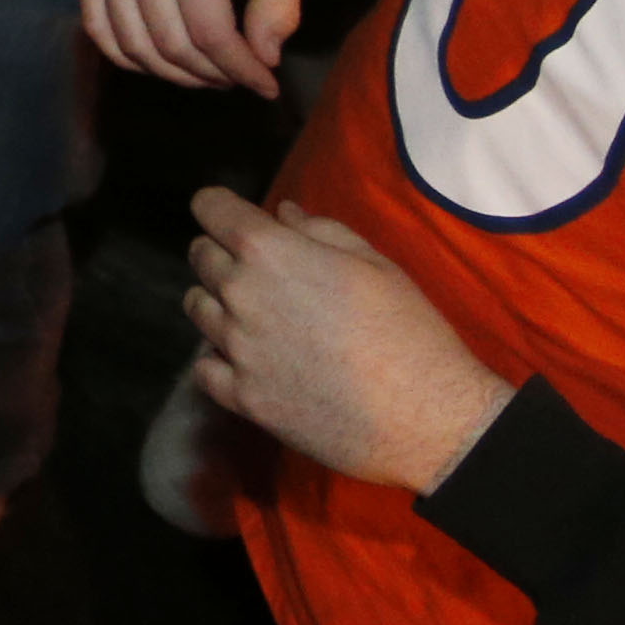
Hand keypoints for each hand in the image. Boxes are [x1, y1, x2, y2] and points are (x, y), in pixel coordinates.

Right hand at [81, 0, 306, 93]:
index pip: (210, 33)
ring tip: (205, 72)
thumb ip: (280, 9)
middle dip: (211, 75)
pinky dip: (131, 58)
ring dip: (174, 74)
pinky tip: (162, 59)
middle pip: (171, 45)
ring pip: (134, 45)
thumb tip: (261, 59)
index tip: (266, 85)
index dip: (240, 70)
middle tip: (235, 77)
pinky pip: (100, 30)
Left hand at [185, 188, 517, 494]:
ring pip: (198, 309)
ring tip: (255, 314)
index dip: (217, 207)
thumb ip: (319, 230)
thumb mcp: (374, 263)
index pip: (210, 208)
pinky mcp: (243, 398)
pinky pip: (204, 368)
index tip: (228, 214)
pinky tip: (247, 360)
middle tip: (254, 267)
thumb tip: (283, 212)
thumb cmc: (408, 330)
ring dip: (217, 302)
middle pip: (200, 257)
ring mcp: (237, 349)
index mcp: (270, 252)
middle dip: (220, 252)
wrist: (426, 417)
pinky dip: (219, 359)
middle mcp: (241, 295)